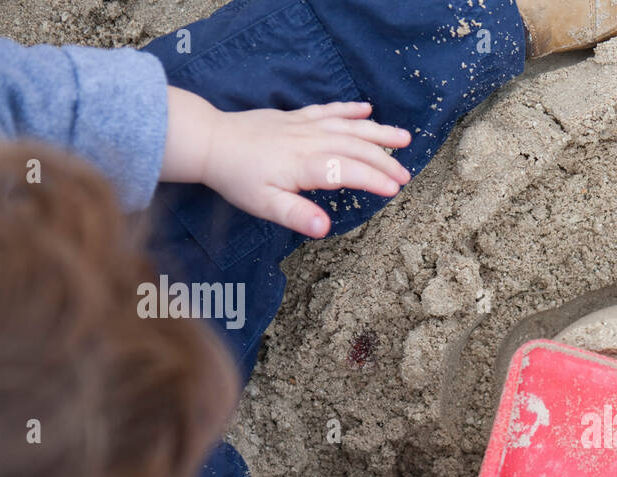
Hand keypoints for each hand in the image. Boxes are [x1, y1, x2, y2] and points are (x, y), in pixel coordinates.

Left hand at [161, 88, 411, 237]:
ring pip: (349, 126)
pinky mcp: (297, 117)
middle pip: (356, 148)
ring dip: (378, 132)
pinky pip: (329, 110)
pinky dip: (350, 109)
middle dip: (384, 161)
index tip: (395, 189)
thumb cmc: (237, 177)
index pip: (348, 170)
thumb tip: (324, 228)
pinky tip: (368, 109)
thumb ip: (296, 215)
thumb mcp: (264, 205)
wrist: (210, 141)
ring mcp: (305, 126)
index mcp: (304, 165)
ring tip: (404, 138)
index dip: (373, 179)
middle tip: (406, 176)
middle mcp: (310, 141)